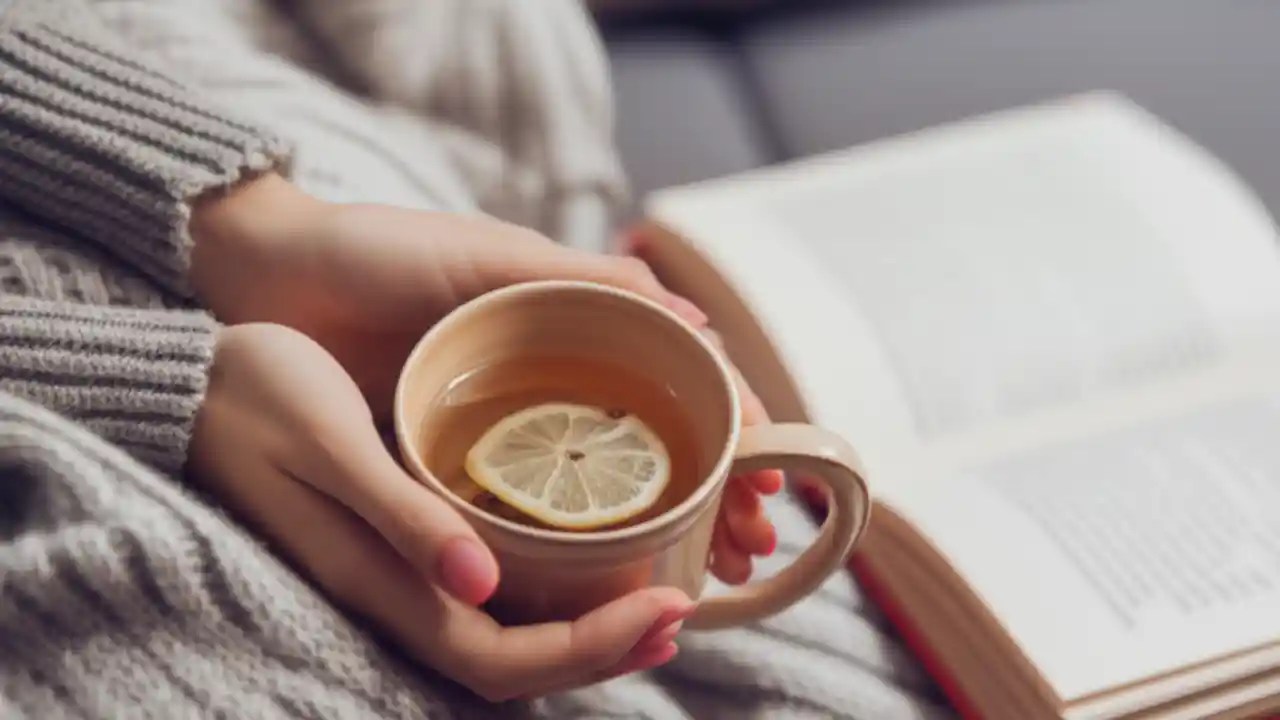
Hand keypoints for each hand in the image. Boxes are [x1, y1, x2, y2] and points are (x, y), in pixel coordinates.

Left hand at [189, 175, 778, 583]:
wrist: (267, 279)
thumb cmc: (379, 251)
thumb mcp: (492, 255)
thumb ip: (589, 278)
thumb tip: (695, 319)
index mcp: (570, 334)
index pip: (675, 387)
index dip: (730, 434)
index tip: (767, 480)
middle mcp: (547, 391)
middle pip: (653, 453)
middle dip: (714, 500)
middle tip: (749, 549)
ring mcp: (501, 437)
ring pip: (602, 499)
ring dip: (665, 536)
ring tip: (709, 577)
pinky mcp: (450, 475)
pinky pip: (524, 520)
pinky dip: (577, 552)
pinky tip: (618, 580)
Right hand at [189, 324, 693, 699]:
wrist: (194, 384)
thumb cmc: (257, 397)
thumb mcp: (330, 444)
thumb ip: (402, 518)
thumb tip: (480, 584)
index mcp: (383, 581)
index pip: (505, 657)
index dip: (592, 647)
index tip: (667, 609)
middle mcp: (397, 592)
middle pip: (517, 663)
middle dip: (606, 649)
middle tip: (685, 610)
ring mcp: (399, 573)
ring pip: (508, 635)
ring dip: (587, 627)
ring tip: (656, 597)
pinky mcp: (402, 545)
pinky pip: (491, 594)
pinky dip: (551, 593)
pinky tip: (587, 557)